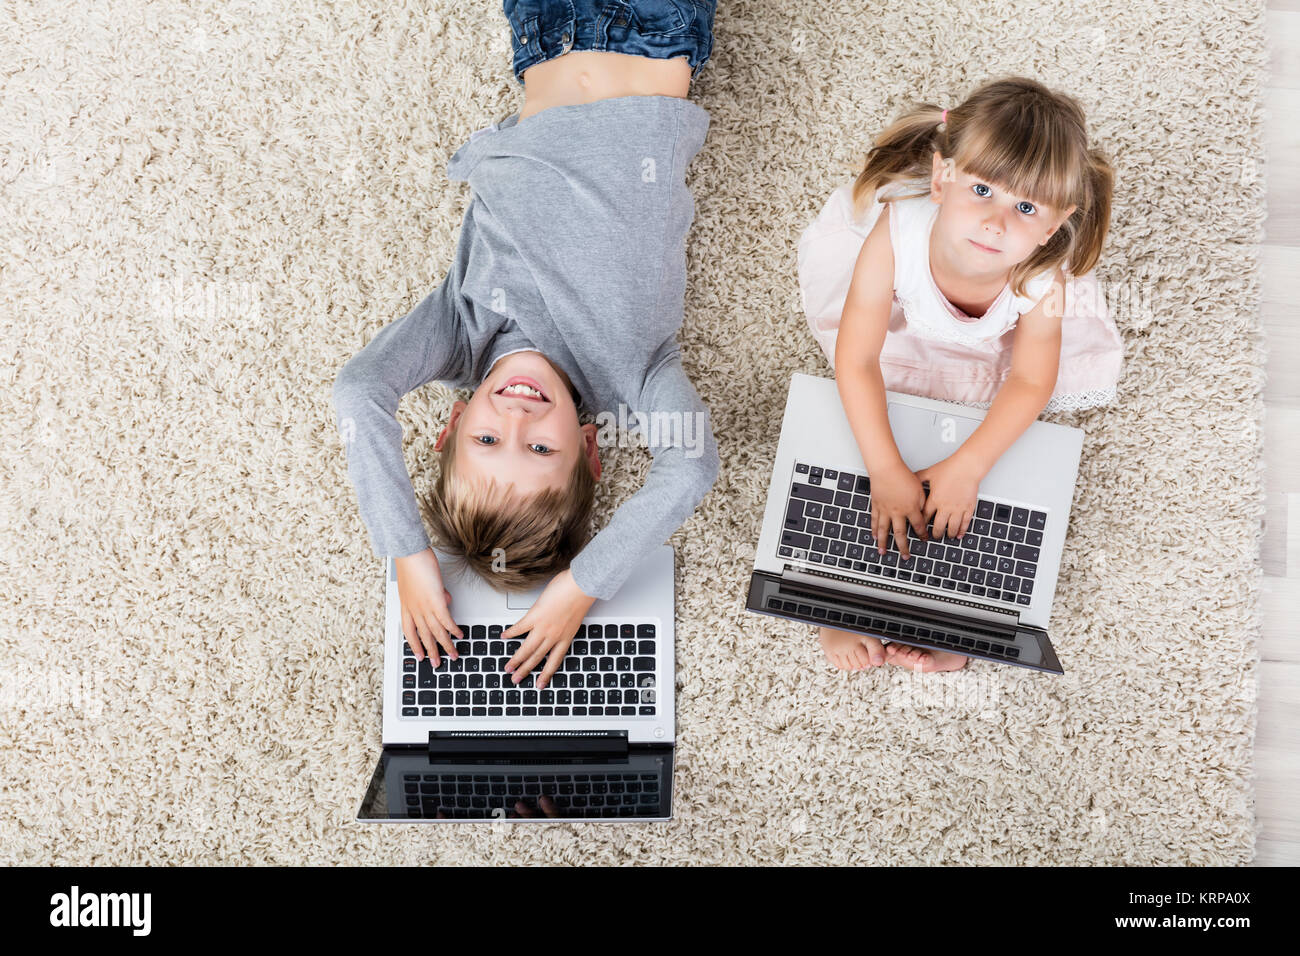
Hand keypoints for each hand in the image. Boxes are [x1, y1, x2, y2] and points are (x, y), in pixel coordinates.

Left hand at [394, 549, 462, 665]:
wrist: (410, 554)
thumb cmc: (412, 564)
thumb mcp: (417, 583)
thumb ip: (430, 594)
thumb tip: (444, 599)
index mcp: (407, 607)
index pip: (410, 632)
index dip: (415, 645)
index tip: (419, 656)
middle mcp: (415, 610)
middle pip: (424, 636)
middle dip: (432, 652)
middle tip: (438, 663)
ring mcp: (425, 607)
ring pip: (436, 633)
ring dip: (445, 645)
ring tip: (453, 655)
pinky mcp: (436, 602)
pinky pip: (446, 620)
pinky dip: (453, 629)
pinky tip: (458, 634)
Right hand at [502, 569, 596, 689]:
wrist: (581, 587)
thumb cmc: (581, 596)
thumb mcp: (575, 616)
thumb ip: (564, 623)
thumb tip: (555, 620)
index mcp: (566, 638)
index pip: (554, 662)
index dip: (546, 675)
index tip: (540, 684)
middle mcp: (554, 636)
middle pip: (537, 658)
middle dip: (525, 671)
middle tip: (516, 679)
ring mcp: (543, 628)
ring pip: (527, 649)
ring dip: (516, 660)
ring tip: (508, 667)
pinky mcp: (535, 616)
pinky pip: (519, 628)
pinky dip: (510, 633)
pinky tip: (504, 636)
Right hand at [868, 461, 928, 558]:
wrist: (886, 469)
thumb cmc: (903, 476)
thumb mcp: (920, 489)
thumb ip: (923, 503)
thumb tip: (925, 512)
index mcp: (910, 508)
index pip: (918, 526)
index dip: (922, 534)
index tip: (924, 539)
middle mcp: (897, 512)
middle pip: (900, 534)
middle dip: (903, 547)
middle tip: (905, 556)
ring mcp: (885, 510)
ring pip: (884, 530)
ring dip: (884, 543)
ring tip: (883, 552)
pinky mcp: (876, 506)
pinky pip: (874, 520)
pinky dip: (874, 529)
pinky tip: (874, 536)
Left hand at [914, 452, 982, 539]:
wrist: (967, 467)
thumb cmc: (950, 468)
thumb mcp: (930, 472)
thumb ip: (919, 477)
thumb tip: (910, 477)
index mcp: (934, 499)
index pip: (925, 517)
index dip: (922, 524)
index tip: (921, 528)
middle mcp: (945, 506)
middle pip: (938, 526)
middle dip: (935, 534)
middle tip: (934, 536)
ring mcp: (958, 509)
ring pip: (952, 527)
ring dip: (948, 534)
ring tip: (946, 537)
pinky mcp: (968, 508)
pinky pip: (965, 523)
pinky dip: (962, 531)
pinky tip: (959, 534)